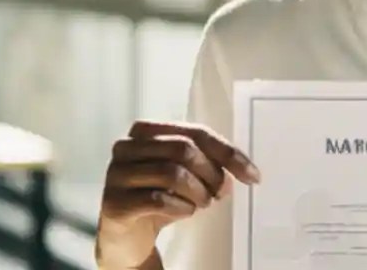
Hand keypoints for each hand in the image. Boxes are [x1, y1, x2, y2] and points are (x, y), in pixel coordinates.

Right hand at [95, 120, 260, 269]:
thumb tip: (238, 171)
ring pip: (172, 173)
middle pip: (183, 149)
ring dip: (198, 192)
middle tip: (221, 193)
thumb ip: (208, 164)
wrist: (126, 236)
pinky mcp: (114, 202)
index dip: (228, 153)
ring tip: (202, 203)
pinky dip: (181, 208)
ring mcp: (117, 174)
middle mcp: (126, 147)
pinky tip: (185, 212)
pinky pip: (158, 200)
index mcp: (145, 131)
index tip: (252, 175)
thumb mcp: (185, 175)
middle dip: (212, 173)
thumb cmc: (157, 197)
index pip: (196, 132)